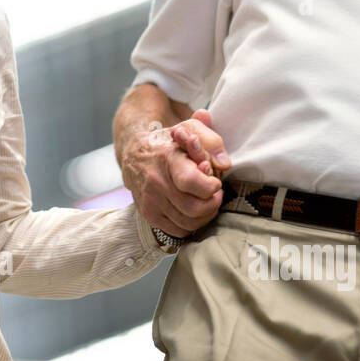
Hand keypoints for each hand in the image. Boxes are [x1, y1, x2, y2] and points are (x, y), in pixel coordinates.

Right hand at [123, 109, 230, 238]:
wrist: (135, 153)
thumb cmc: (170, 142)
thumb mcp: (191, 129)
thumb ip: (212, 142)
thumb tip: (224, 164)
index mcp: (167, 158)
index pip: (191, 181)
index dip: (211, 186)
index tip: (215, 181)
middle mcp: (155, 182)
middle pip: (194, 208)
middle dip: (213, 203)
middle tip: (215, 193)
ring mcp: (150, 201)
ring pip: (188, 223)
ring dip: (205, 215)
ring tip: (207, 201)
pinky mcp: (148, 215)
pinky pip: (178, 231)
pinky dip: (192, 224)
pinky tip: (194, 211)